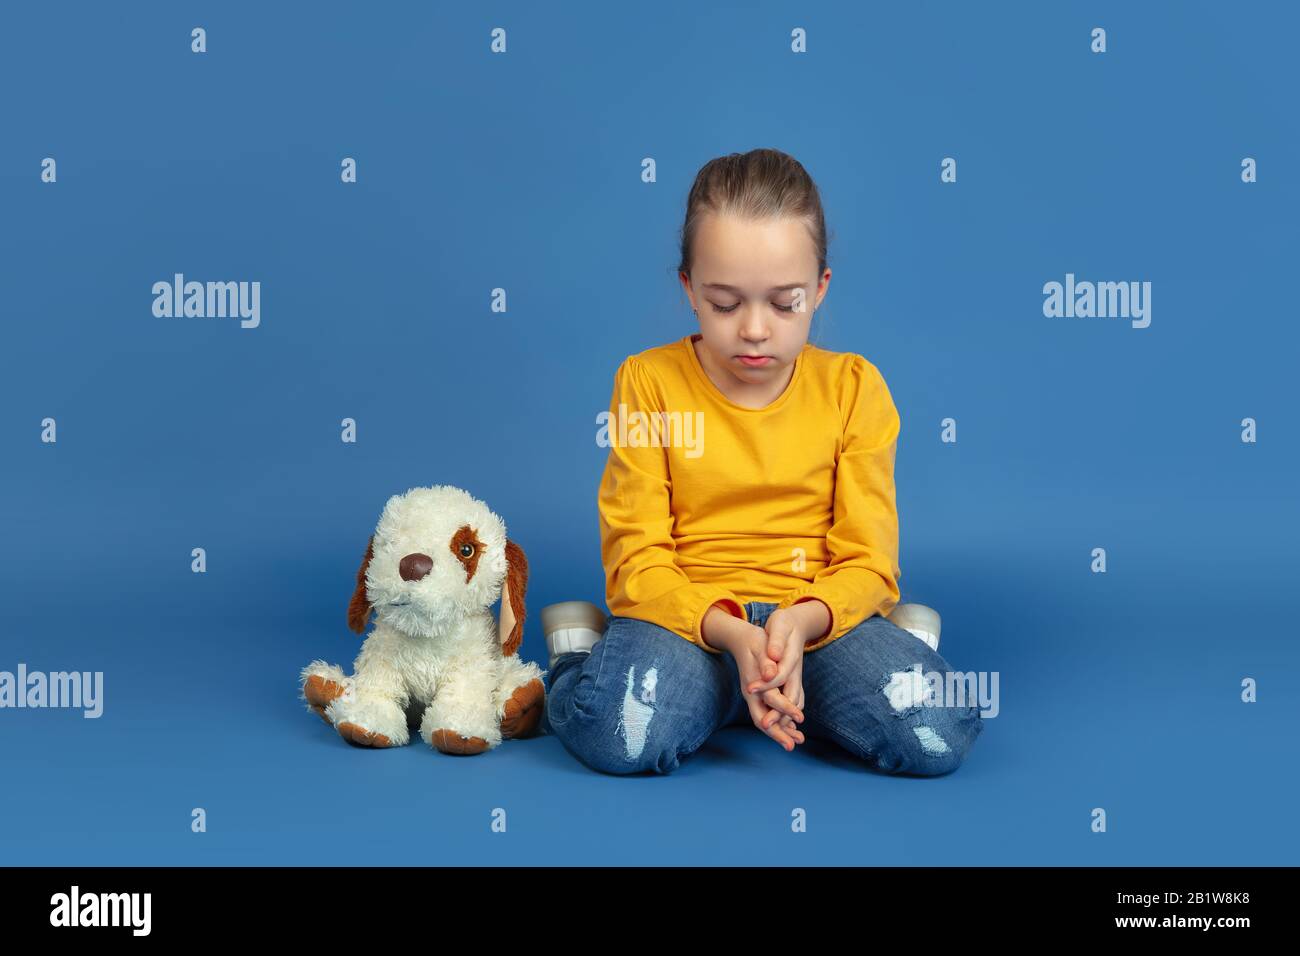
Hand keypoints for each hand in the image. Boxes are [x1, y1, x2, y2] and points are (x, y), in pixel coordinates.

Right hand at [702, 605, 803, 750]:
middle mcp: (752, 695)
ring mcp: (755, 697)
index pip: (769, 701)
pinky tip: (791, 727)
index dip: (784, 710)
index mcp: (753, 684)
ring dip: (781, 730)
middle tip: (793, 745)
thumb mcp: (760, 648)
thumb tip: (770, 674)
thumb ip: (765, 663)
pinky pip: (768, 713)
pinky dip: (780, 721)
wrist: (741, 639)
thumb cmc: (753, 642)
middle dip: (778, 733)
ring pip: (766, 719)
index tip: (799, 718)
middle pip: (763, 719)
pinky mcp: (760, 695)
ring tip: (797, 739)